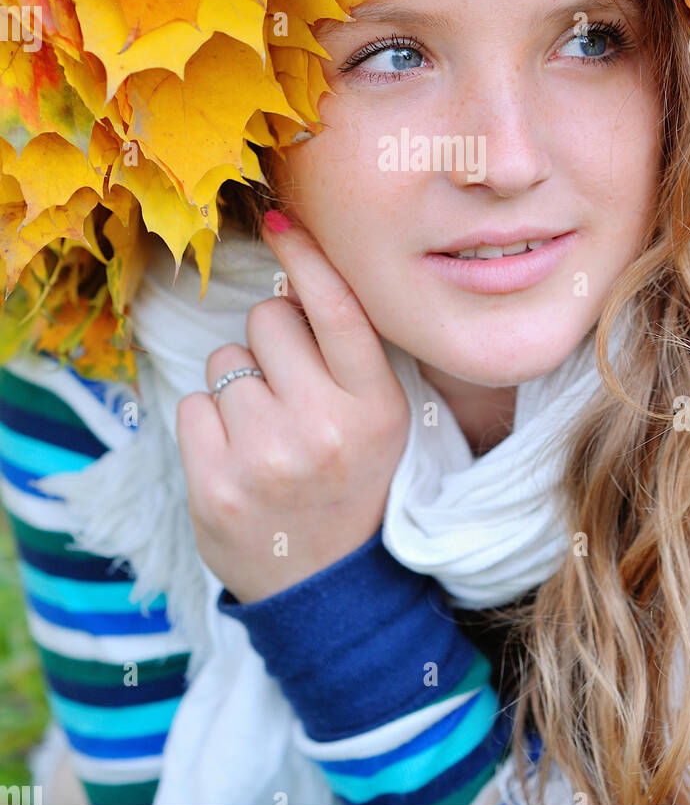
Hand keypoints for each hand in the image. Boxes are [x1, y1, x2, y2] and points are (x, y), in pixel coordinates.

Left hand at [176, 211, 410, 603]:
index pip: (336, 307)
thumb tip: (295, 266)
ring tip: (266, 434)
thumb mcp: (382, 421)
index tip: (279, 217)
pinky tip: (236, 456)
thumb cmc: (353, 483)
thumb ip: (348, 353)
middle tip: (289, 392)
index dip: (305, 255)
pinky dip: (208, 423)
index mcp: (377, 406)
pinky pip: (191, 403)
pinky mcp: (215, 484)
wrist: (328, 587)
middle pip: (268, 320)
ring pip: (225, 361)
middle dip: (271, 342)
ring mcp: (266, 456)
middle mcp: (325, 426)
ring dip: (237, 386)